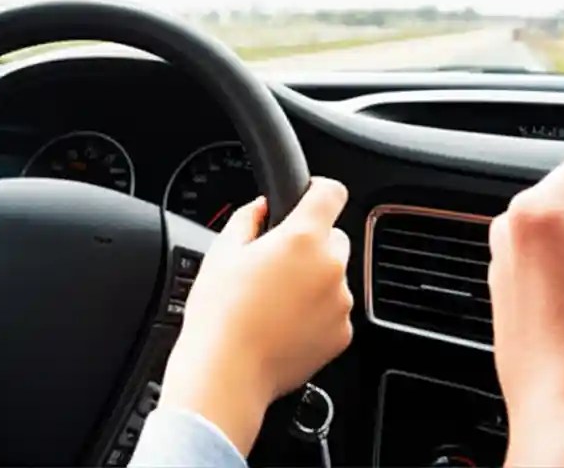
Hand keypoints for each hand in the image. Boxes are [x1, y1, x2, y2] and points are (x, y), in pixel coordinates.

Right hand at [158, 178, 352, 455]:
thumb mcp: (222, 252)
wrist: (228, 372)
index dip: (319, 190)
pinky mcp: (342, 333)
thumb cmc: (220, 314)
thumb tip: (259, 207)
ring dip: (314, 279)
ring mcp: (340, 302)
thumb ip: (246, 218)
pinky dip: (317, 311)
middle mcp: (330, 266)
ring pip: (334, 276)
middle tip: (276, 262)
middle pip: (334, 237)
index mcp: (302, 238)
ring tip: (275, 299)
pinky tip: (284, 322)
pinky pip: (334, 310)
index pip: (331, 193)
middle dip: (310, 243)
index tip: (308, 197)